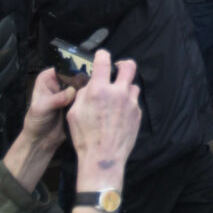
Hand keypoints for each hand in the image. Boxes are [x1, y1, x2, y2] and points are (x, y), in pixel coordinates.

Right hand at [68, 51, 141, 201]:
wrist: (103, 157)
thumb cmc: (85, 137)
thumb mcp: (74, 113)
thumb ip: (83, 94)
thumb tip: (90, 85)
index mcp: (99, 90)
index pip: (104, 60)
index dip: (102, 55)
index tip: (101, 56)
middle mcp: (118, 93)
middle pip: (129, 66)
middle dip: (122, 64)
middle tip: (117, 70)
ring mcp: (131, 103)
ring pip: (132, 86)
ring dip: (124, 88)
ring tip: (116, 98)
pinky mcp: (137, 113)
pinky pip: (134, 102)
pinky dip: (127, 104)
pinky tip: (118, 115)